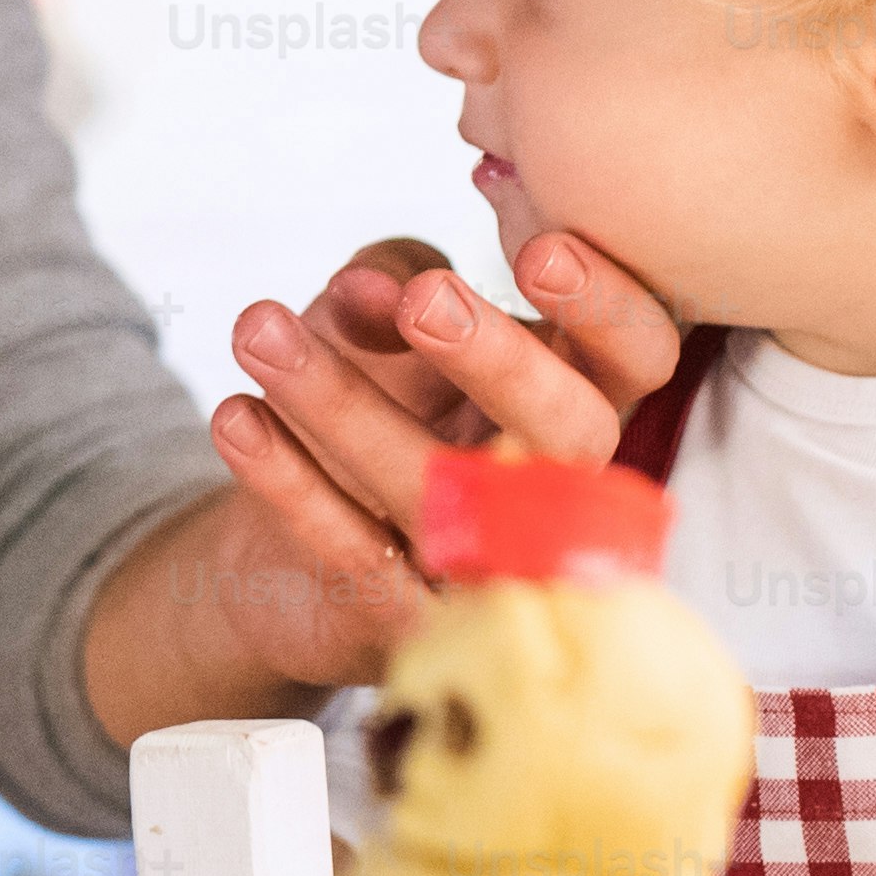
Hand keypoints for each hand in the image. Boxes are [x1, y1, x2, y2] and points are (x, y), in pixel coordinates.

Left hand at [154, 230, 706, 702]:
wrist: (281, 551)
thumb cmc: (370, 405)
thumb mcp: (381, 315)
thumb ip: (393, 279)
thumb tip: (375, 291)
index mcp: (576, 392)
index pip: (638, 354)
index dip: (608, 306)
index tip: (539, 251)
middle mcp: (553, 488)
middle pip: (575, 434)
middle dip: (503, 362)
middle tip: (425, 301)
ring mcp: (488, 568)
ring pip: (443, 494)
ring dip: (344, 404)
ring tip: (258, 329)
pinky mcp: (409, 625)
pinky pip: (356, 556)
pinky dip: (291, 484)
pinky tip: (237, 416)